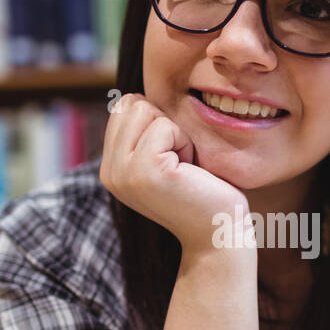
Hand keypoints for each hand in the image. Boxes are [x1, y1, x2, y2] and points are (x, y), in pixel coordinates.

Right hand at [99, 92, 250, 254]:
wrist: (220, 233)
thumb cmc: (204, 192)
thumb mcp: (164, 157)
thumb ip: (143, 132)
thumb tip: (132, 95)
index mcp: (111, 168)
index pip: (123, 107)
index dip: (158, 122)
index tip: (173, 158)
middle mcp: (110, 172)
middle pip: (130, 104)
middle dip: (165, 124)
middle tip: (181, 163)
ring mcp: (123, 173)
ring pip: (144, 110)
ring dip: (175, 133)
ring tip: (184, 167)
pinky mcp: (145, 170)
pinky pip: (164, 126)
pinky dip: (185, 143)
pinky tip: (190, 172)